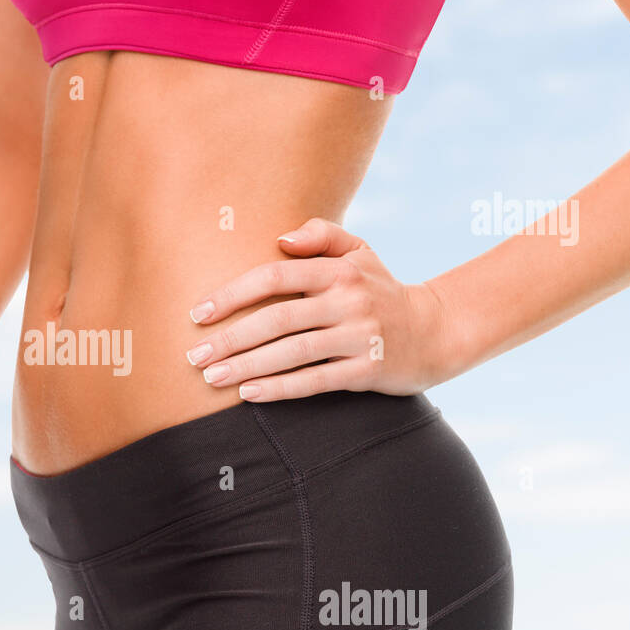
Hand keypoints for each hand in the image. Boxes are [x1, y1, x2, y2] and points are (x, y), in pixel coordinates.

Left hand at [185, 218, 458, 399]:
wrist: (436, 331)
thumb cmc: (380, 290)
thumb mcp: (359, 252)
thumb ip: (321, 235)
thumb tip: (280, 238)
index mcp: (339, 270)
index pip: (275, 276)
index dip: (233, 294)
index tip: (198, 313)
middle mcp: (349, 300)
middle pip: (277, 319)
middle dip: (230, 338)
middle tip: (193, 355)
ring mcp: (360, 337)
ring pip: (292, 353)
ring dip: (246, 366)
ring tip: (211, 378)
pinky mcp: (368, 371)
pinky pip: (316, 381)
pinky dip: (280, 388)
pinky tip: (248, 394)